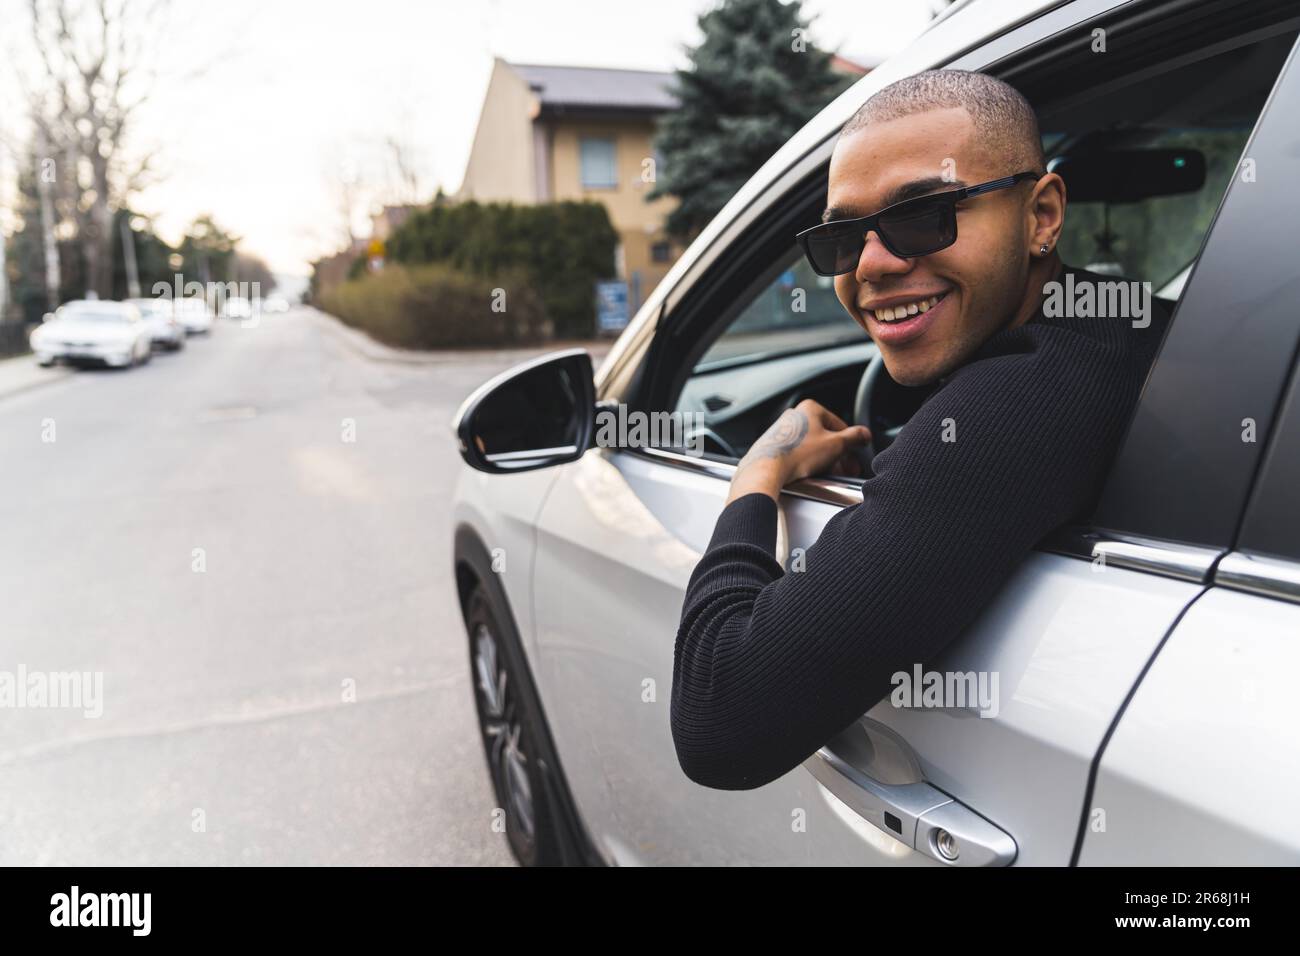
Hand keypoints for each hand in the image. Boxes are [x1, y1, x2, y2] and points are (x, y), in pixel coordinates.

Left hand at [725, 400, 871, 504]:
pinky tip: (811, 475)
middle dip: (837, 455)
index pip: (840, 425)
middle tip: (845, 470)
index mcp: (810, 409)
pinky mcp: (775, 446)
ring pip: (811, 446)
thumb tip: (864, 434)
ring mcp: (783, 431)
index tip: (854, 457)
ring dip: (824, 460)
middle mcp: (795, 416)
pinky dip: (807, 463)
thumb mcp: (835, 445)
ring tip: (829, 474)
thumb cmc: (799, 454)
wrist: (767, 469)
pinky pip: (797, 454)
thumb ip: (854, 438)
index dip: (850, 444)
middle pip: (825, 437)